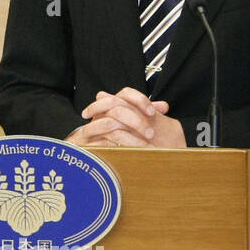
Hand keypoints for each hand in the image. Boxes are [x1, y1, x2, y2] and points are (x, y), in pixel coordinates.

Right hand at [67, 87, 185, 147]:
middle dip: (136, 120)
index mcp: (110, 106)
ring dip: (130, 135)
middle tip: (150, 133)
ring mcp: (90, 127)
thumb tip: (163, 106)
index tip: (151, 113)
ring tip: (143, 145)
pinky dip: (119, 146)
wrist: (88, 156)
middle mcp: (98, 113)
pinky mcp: (86, 142)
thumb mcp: (132, 125)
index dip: (139, 100)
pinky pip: (102, 141)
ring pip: (109, 123)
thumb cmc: (113, 139)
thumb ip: (144, 114)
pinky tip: (131, 153)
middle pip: (116, 105)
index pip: (125, 93)